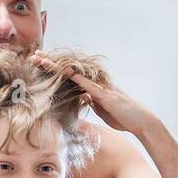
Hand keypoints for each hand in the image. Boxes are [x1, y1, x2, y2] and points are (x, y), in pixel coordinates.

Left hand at [30, 52, 154, 134]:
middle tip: (35, 55)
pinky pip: (89, 84)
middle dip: (52, 63)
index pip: (71, 76)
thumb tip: (82, 98)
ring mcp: (101, 87)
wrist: (142, 122)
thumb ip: (92, 102)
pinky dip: (77, 77)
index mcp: (94, 88)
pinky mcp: (106, 95)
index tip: (41, 64)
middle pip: (70, 70)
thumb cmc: (124, 117)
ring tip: (42, 60)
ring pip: (77, 74)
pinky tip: (65, 71)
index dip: (56, 69)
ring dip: (59, 67)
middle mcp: (96, 84)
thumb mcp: (102, 110)